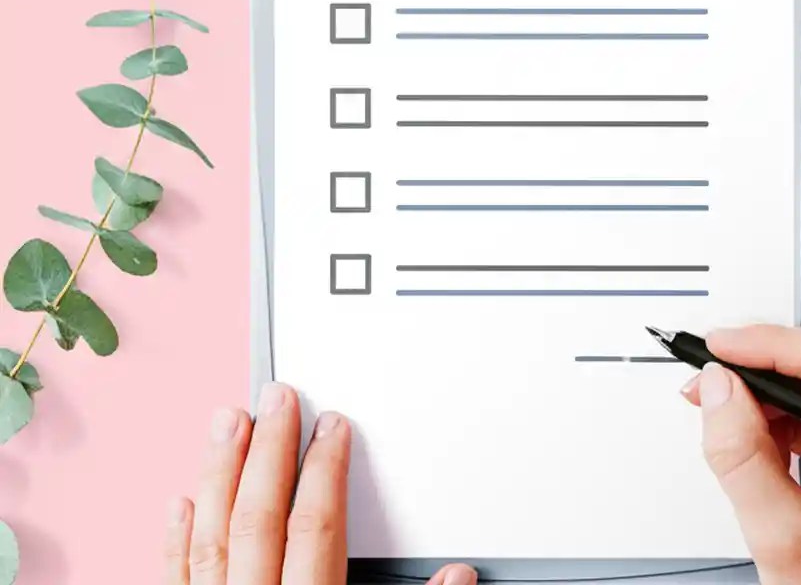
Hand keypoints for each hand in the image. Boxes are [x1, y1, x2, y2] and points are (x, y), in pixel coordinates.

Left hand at [164, 383, 477, 584]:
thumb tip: (459, 575)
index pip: (316, 526)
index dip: (326, 471)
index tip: (332, 427)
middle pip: (260, 518)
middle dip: (270, 451)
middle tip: (277, 398)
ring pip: (212, 535)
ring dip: (219, 473)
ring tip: (227, 421)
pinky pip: (175, 577)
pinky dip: (178, 538)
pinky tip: (183, 500)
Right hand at [682, 326, 800, 584]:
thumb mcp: (787, 540)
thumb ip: (745, 458)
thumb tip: (719, 389)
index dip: (773, 345)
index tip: (719, 346)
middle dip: (765, 373)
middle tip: (706, 381)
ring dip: (771, 401)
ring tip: (722, 415)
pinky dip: (788, 426)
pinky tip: (755, 441)